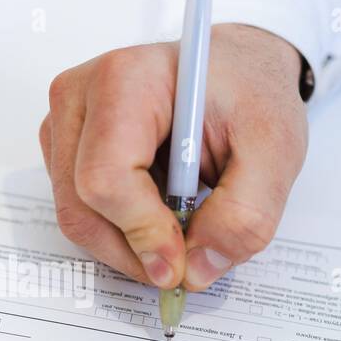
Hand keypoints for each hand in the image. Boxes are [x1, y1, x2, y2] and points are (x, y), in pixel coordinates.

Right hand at [39, 24, 307, 290]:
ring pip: (78, 217)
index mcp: (125, 79)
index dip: (142, 233)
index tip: (182, 265)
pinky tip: (159, 210)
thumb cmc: (251, 93)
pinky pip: (80, 212)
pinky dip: (121, 231)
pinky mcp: (64, 147)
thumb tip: (196, 271)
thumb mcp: (276, 149)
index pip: (105, 178)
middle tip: (187, 264)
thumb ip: (245, 215)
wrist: (236, 69)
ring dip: (130, 245)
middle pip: (83, 206)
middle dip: (137, 250)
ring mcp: (65, 122)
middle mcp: (80, 96)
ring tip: (181, 226)